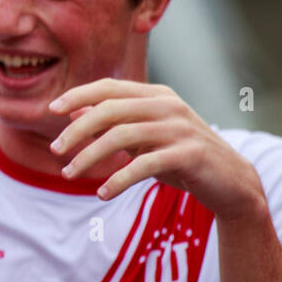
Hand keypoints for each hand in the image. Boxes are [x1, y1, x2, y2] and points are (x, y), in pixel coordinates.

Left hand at [49, 80, 265, 219]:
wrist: (231, 182)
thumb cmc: (179, 158)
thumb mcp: (143, 138)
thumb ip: (112, 123)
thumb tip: (71, 112)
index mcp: (156, 95)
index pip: (109, 87)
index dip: (78, 95)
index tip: (51, 110)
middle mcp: (168, 106)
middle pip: (110, 110)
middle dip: (77, 130)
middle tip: (55, 150)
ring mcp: (180, 128)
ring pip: (121, 136)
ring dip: (89, 157)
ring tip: (68, 174)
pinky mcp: (190, 154)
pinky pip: (143, 165)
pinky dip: (118, 180)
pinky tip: (102, 194)